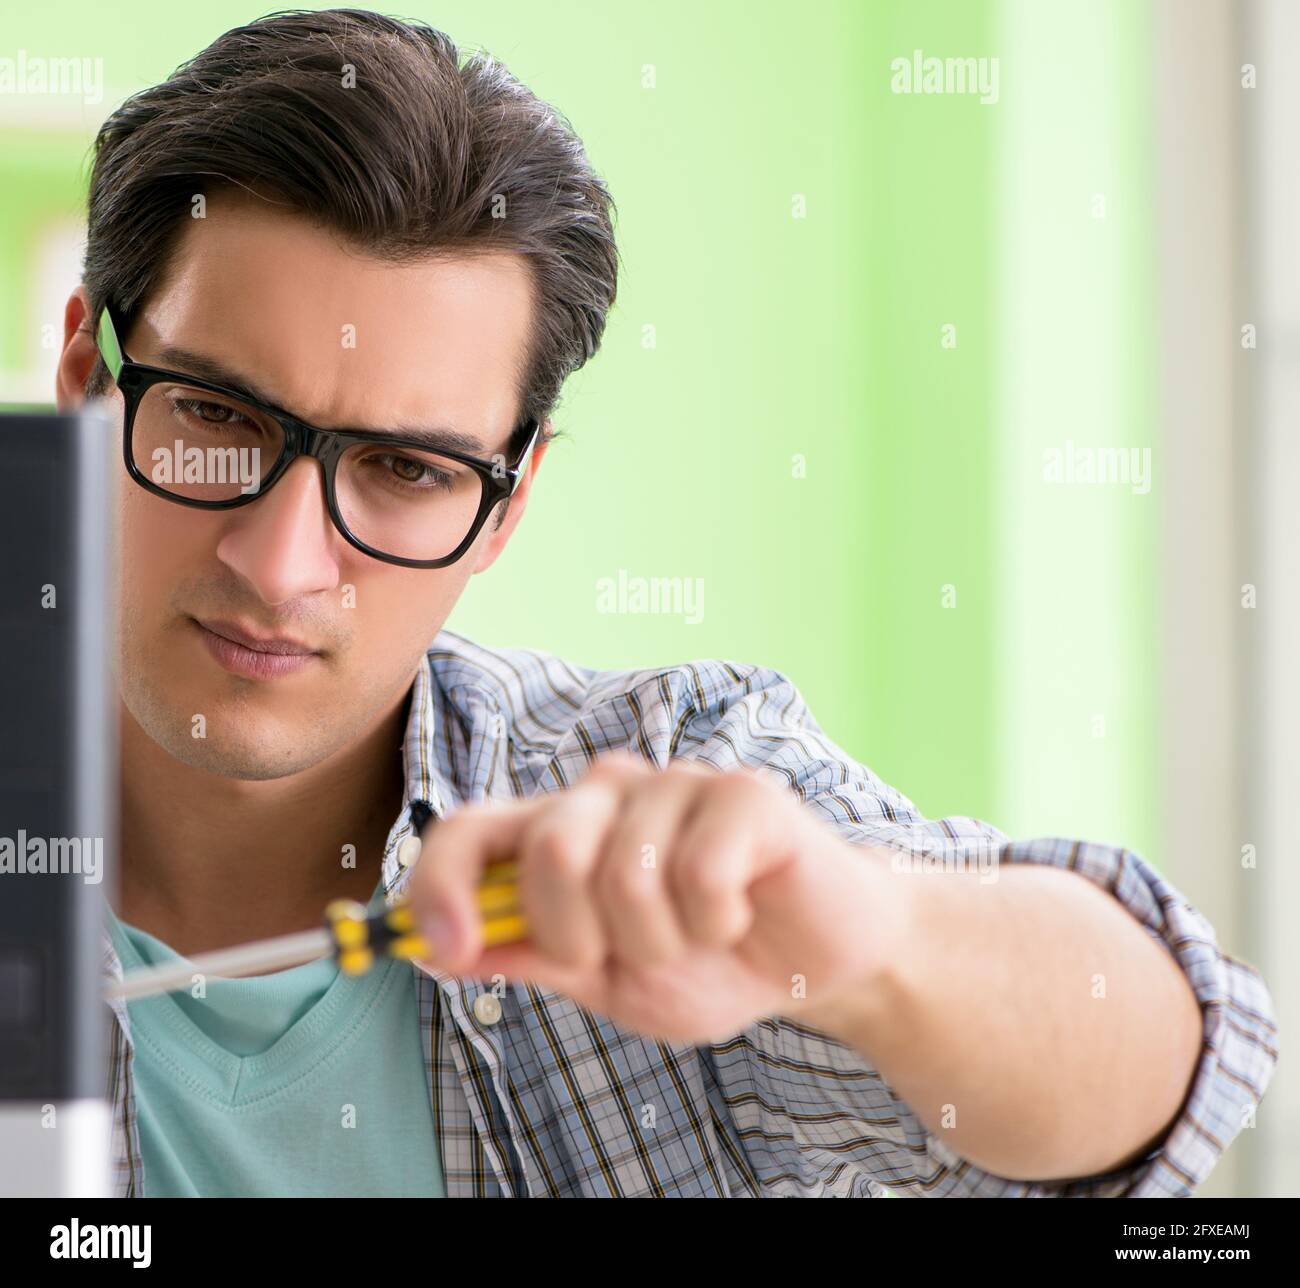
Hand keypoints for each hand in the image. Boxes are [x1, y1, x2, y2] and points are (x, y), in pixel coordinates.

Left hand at [405, 750, 902, 1042]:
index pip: (468, 829)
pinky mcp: (742, 791)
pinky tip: (740, 912)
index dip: (439, 886)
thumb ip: (528, 954)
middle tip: (638, 955)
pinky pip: (700, 873)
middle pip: (549, 855)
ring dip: (666, 943)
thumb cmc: (706, 962)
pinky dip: (718, 923)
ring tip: (703, 933)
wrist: (814, 962)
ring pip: (628, 876)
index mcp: (559, 830)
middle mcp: (607, 790)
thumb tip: (427, 946)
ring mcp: (675, 782)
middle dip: (587, 940)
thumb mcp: (604, 980)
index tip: (447, 953)